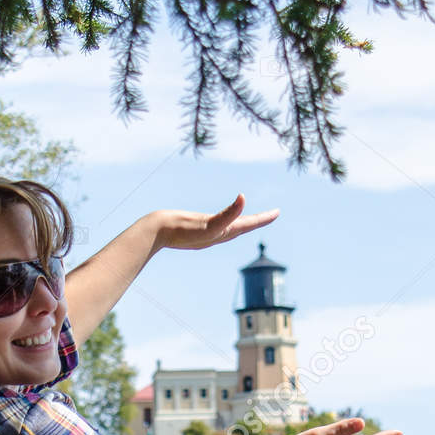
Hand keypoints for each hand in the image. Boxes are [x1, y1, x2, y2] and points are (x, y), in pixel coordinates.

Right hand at [150, 194, 278, 251]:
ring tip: (250, 220)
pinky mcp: (196, 229)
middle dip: (257, 221)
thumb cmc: (182, 229)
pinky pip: (215, 224)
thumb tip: (243, 199)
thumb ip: (228, 214)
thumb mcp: (209, 223)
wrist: (156, 232)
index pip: (249, 224)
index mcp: (223, 232)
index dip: (264, 218)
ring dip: (242, 223)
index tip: (278, 212)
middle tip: (271, 215)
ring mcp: (206, 233)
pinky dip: (223, 219)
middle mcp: (217, 234)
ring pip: (230, 227)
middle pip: (243, 227)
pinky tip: (220, 221)